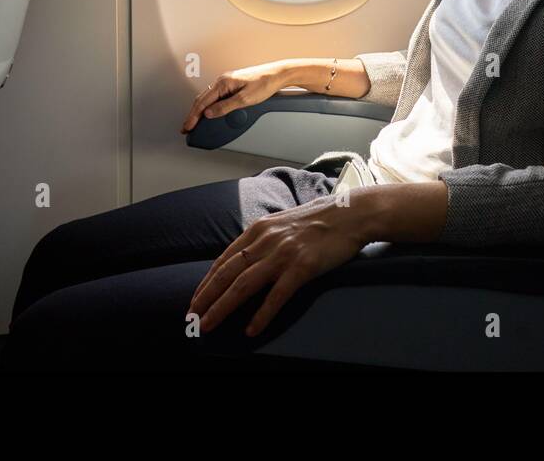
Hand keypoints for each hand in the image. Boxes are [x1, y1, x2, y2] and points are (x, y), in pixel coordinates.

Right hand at [180, 61, 290, 132]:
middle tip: (187, 127)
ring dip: (199, 110)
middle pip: (202, 99)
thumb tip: (209, 114)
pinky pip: (215, 96)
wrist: (277, 75)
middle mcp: (222, 80)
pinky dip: (208, 105)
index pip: (202, 102)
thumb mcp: (245, 99)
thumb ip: (225, 107)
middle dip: (193, 114)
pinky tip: (208, 112)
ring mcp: (227, 82)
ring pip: (207, 97)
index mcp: (223, 83)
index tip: (188, 127)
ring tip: (194, 121)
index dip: (193, 116)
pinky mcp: (232, 84)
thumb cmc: (265, 83)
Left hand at [187, 196, 368, 336]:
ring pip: (244, 285)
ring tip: (209, 325)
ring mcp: (283, 253)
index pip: (223, 260)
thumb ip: (263, 240)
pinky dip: (261, 314)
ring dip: (223, 308)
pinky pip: (277, 295)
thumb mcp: (282, 224)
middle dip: (206, 298)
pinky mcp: (302, 267)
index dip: (206, 282)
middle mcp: (266, 240)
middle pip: (227, 274)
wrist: (351, 214)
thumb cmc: (320, 220)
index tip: (195, 300)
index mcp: (258, 229)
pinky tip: (251, 329)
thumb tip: (246, 260)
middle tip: (192, 317)